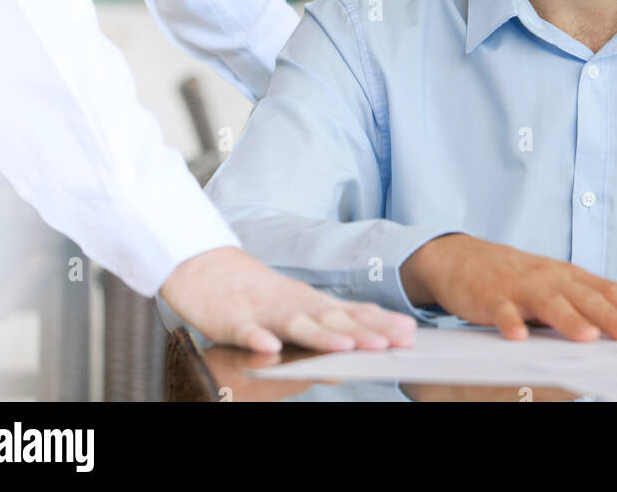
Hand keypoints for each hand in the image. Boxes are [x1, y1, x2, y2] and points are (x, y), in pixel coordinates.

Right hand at [160, 246, 416, 353]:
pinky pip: (246, 330)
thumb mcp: (300, 307)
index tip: (409, 334)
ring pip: (295, 324)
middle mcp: (293, 304)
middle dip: (362, 332)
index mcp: (311, 304)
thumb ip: (334, 322)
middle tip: (391, 343)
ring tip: (345, 345)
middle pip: (331, 318)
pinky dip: (257, 338)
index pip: (351, 314)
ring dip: (321, 335)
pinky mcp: (233, 318)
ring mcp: (263, 310)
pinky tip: (269, 349)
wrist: (207, 269)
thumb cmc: (259, 294)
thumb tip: (378, 337)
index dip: (380, 324)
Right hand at [400, 235, 616, 341]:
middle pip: (583, 297)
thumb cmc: (521, 278)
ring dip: (568, 319)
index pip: (605, 290)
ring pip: (548, 303)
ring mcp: (520, 287)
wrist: (465, 260)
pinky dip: (510, 321)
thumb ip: (603, 299)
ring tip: (587, 336)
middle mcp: (549, 278)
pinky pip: (501, 310)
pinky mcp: (491, 296)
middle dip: (609, 316)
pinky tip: (518, 335)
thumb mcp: (563, 283)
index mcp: (569, 276)